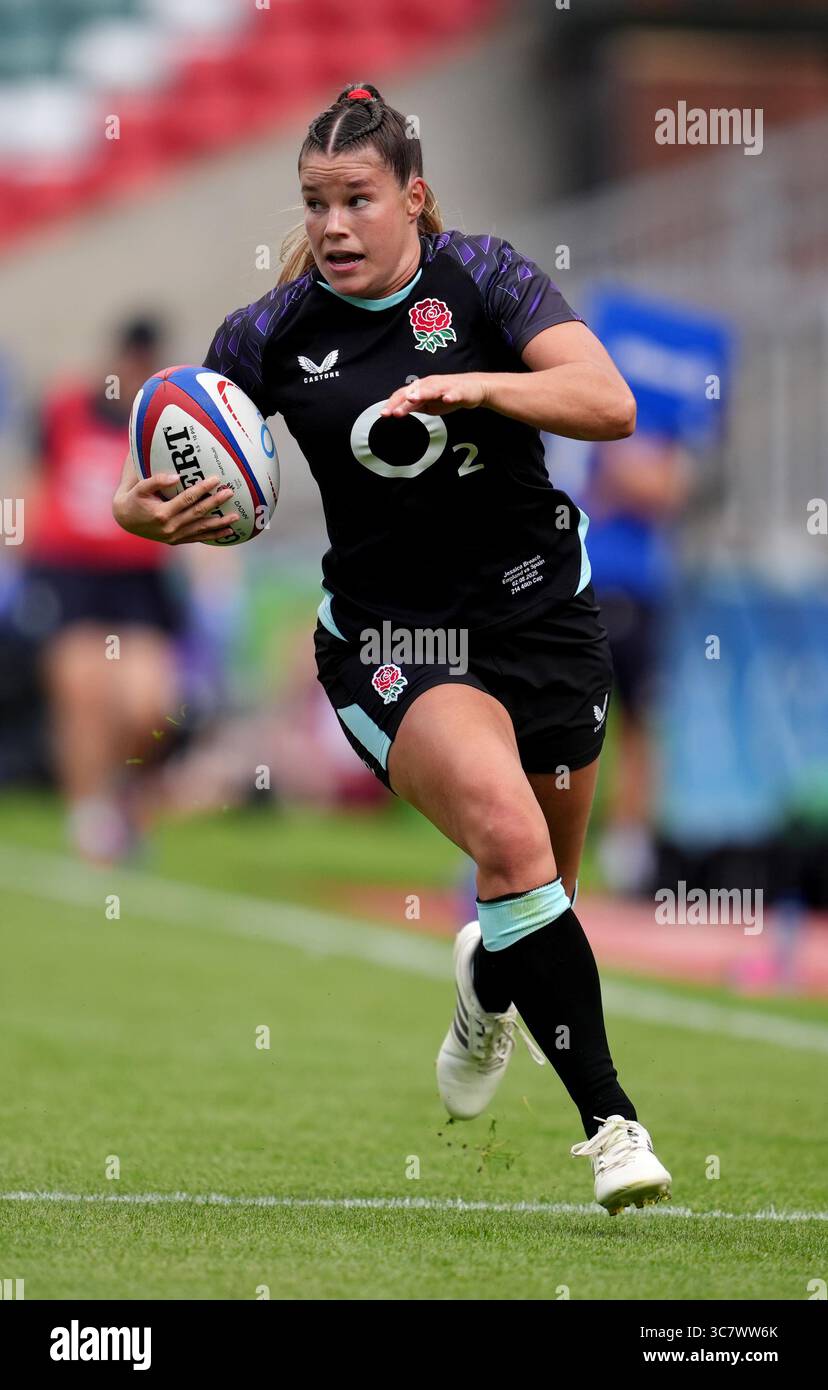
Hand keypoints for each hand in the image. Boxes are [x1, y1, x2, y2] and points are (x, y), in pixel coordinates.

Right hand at [112, 454, 238, 544]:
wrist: (125, 520)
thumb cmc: (132, 498)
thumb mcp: (139, 487)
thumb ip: (156, 481)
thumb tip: (176, 477)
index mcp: (162, 513)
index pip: (187, 499)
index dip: (202, 489)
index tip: (216, 479)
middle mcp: (170, 527)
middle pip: (198, 513)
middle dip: (215, 503)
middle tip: (229, 492)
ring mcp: (174, 536)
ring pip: (201, 529)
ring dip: (219, 523)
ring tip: (235, 516)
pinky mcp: (176, 541)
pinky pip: (198, 538)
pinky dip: (213, 535)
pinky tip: (228, 532)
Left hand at [379, 373, 488, 417]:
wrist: (473, 388)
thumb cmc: (448, 394)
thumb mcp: (427, 404)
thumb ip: (413, 406)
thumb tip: (396, 411)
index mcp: (421, 388)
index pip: (403, 395)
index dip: (393, 404)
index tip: (383, 414)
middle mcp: (430, 384)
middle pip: (414, 392)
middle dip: (403, 402)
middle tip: (394, 412)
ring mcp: (444, 386)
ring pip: (431, 389)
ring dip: (422, 393)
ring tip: (413, 399)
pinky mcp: (459, 391)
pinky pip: (454, 393)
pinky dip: (450, 396)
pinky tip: (446, 399)